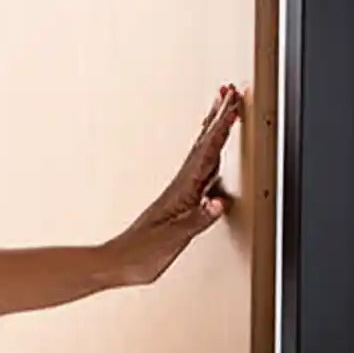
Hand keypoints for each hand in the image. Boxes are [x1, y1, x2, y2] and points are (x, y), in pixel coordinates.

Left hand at [108, 84, 242, 285]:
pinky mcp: (180, 202)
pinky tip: (213, 153)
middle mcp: (181, 185)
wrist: (119, 262)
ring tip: (223, 107)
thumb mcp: (174, 239)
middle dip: (219, 116)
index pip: (207, 152)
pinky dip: (209, 152)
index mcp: (182, 190)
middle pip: (204, 143)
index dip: (222, 127)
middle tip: (230, 90)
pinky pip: (200, 168)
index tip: (234, 104)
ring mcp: (180, 192)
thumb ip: (198, 220)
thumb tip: (219, 202)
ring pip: (202, 151)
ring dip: (213, 128)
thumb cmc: (142, 253)